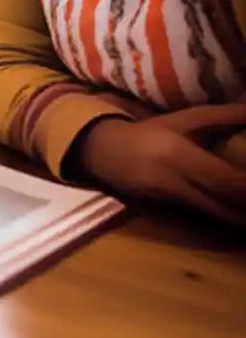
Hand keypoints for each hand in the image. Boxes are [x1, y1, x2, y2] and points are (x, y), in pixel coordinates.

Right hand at [75, 104, 245, 227]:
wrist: (106, 154)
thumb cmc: (150, 132)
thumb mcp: (184, 119)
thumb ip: (222, 116)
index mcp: (181, 157)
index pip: (228, 181)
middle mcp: (178, 184)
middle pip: (228, 206)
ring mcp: (174, 202)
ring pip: (222, 219)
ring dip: (245, 220)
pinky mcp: (173, 213)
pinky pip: (211, 220)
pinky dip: (232, 221)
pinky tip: (243, 217)